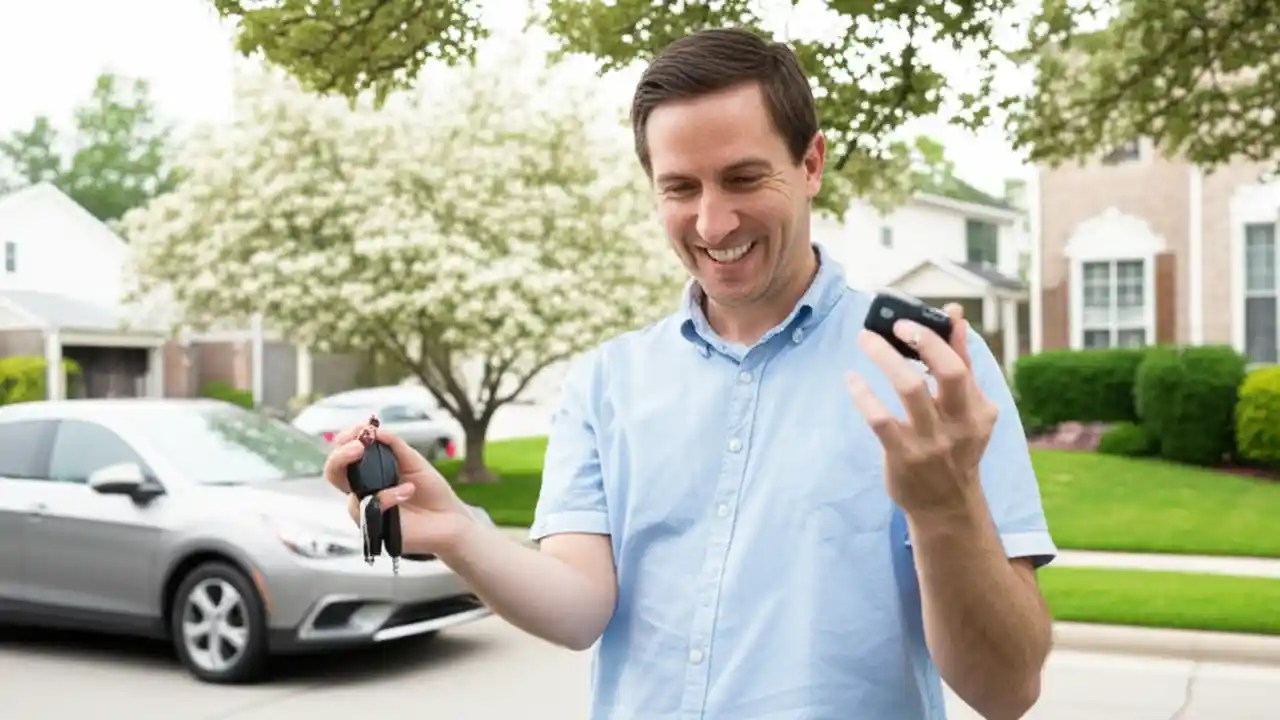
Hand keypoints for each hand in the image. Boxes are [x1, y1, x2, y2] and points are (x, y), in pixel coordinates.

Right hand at [323, 421, 475, 555]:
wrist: (451, 518)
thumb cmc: (431, 491)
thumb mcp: (414, 461)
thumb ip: (394, 446)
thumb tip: (376, 431)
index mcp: (368, 473)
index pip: (345, 455)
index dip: (346, 441)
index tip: (359, 430)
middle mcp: (362, 492)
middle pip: (334, 473)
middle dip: (339, 456)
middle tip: (357, 447)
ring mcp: (367, 511)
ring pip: (351, 495)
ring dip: (375, 478)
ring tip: (405, 478)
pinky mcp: (376, 529)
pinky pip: (371, 510)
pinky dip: (389, 497)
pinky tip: (408, 490)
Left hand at [844, 303, 998, 517]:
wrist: (946, 507)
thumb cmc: (954, 448)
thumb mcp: (968, 411)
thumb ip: (962, 364)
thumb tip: (956, 316)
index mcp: (977, 410)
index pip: (962, 364)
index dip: (940, 336)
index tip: (912, 319)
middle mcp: (959, 424)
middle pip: (949, 373)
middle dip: (923, 341)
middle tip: (894, 324)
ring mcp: (931, 441)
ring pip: (910, 388)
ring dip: (885, 357)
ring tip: (865, 339)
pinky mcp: (903, 456)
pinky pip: (880, 418)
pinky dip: (864, 393)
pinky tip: (852, 378)